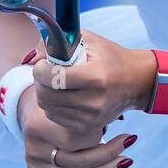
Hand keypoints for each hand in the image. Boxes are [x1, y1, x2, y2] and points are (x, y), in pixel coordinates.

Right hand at [18, 86, 136, 167]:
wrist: (33, 109)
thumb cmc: (59, 100)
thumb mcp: (69, 100)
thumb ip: (88, 111)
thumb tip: (120, 117)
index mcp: (38, 128)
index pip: (76, 139)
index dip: (99, 133)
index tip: (113, 122)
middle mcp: (34, 150)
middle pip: (78, 161)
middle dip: (109, 152)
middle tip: (130, 139)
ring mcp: (35, 166)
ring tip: (126, 161)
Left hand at [29, 30, 156, 138]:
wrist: (136, 81)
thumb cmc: (109, 57)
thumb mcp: (87, 40)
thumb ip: (56, 43)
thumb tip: (31, 57)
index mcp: (95, 76)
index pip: (54, 78)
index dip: (40, 69)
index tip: (43, 64)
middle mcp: (94, 100)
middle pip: (47, 96)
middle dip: (39, 82)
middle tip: (45, 73)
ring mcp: (92, 117)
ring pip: (48, 108)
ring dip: (45, 94)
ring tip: (55, 83)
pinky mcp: (89, 127)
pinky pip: (56, 118)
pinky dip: (53, 106)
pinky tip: (63, 95)